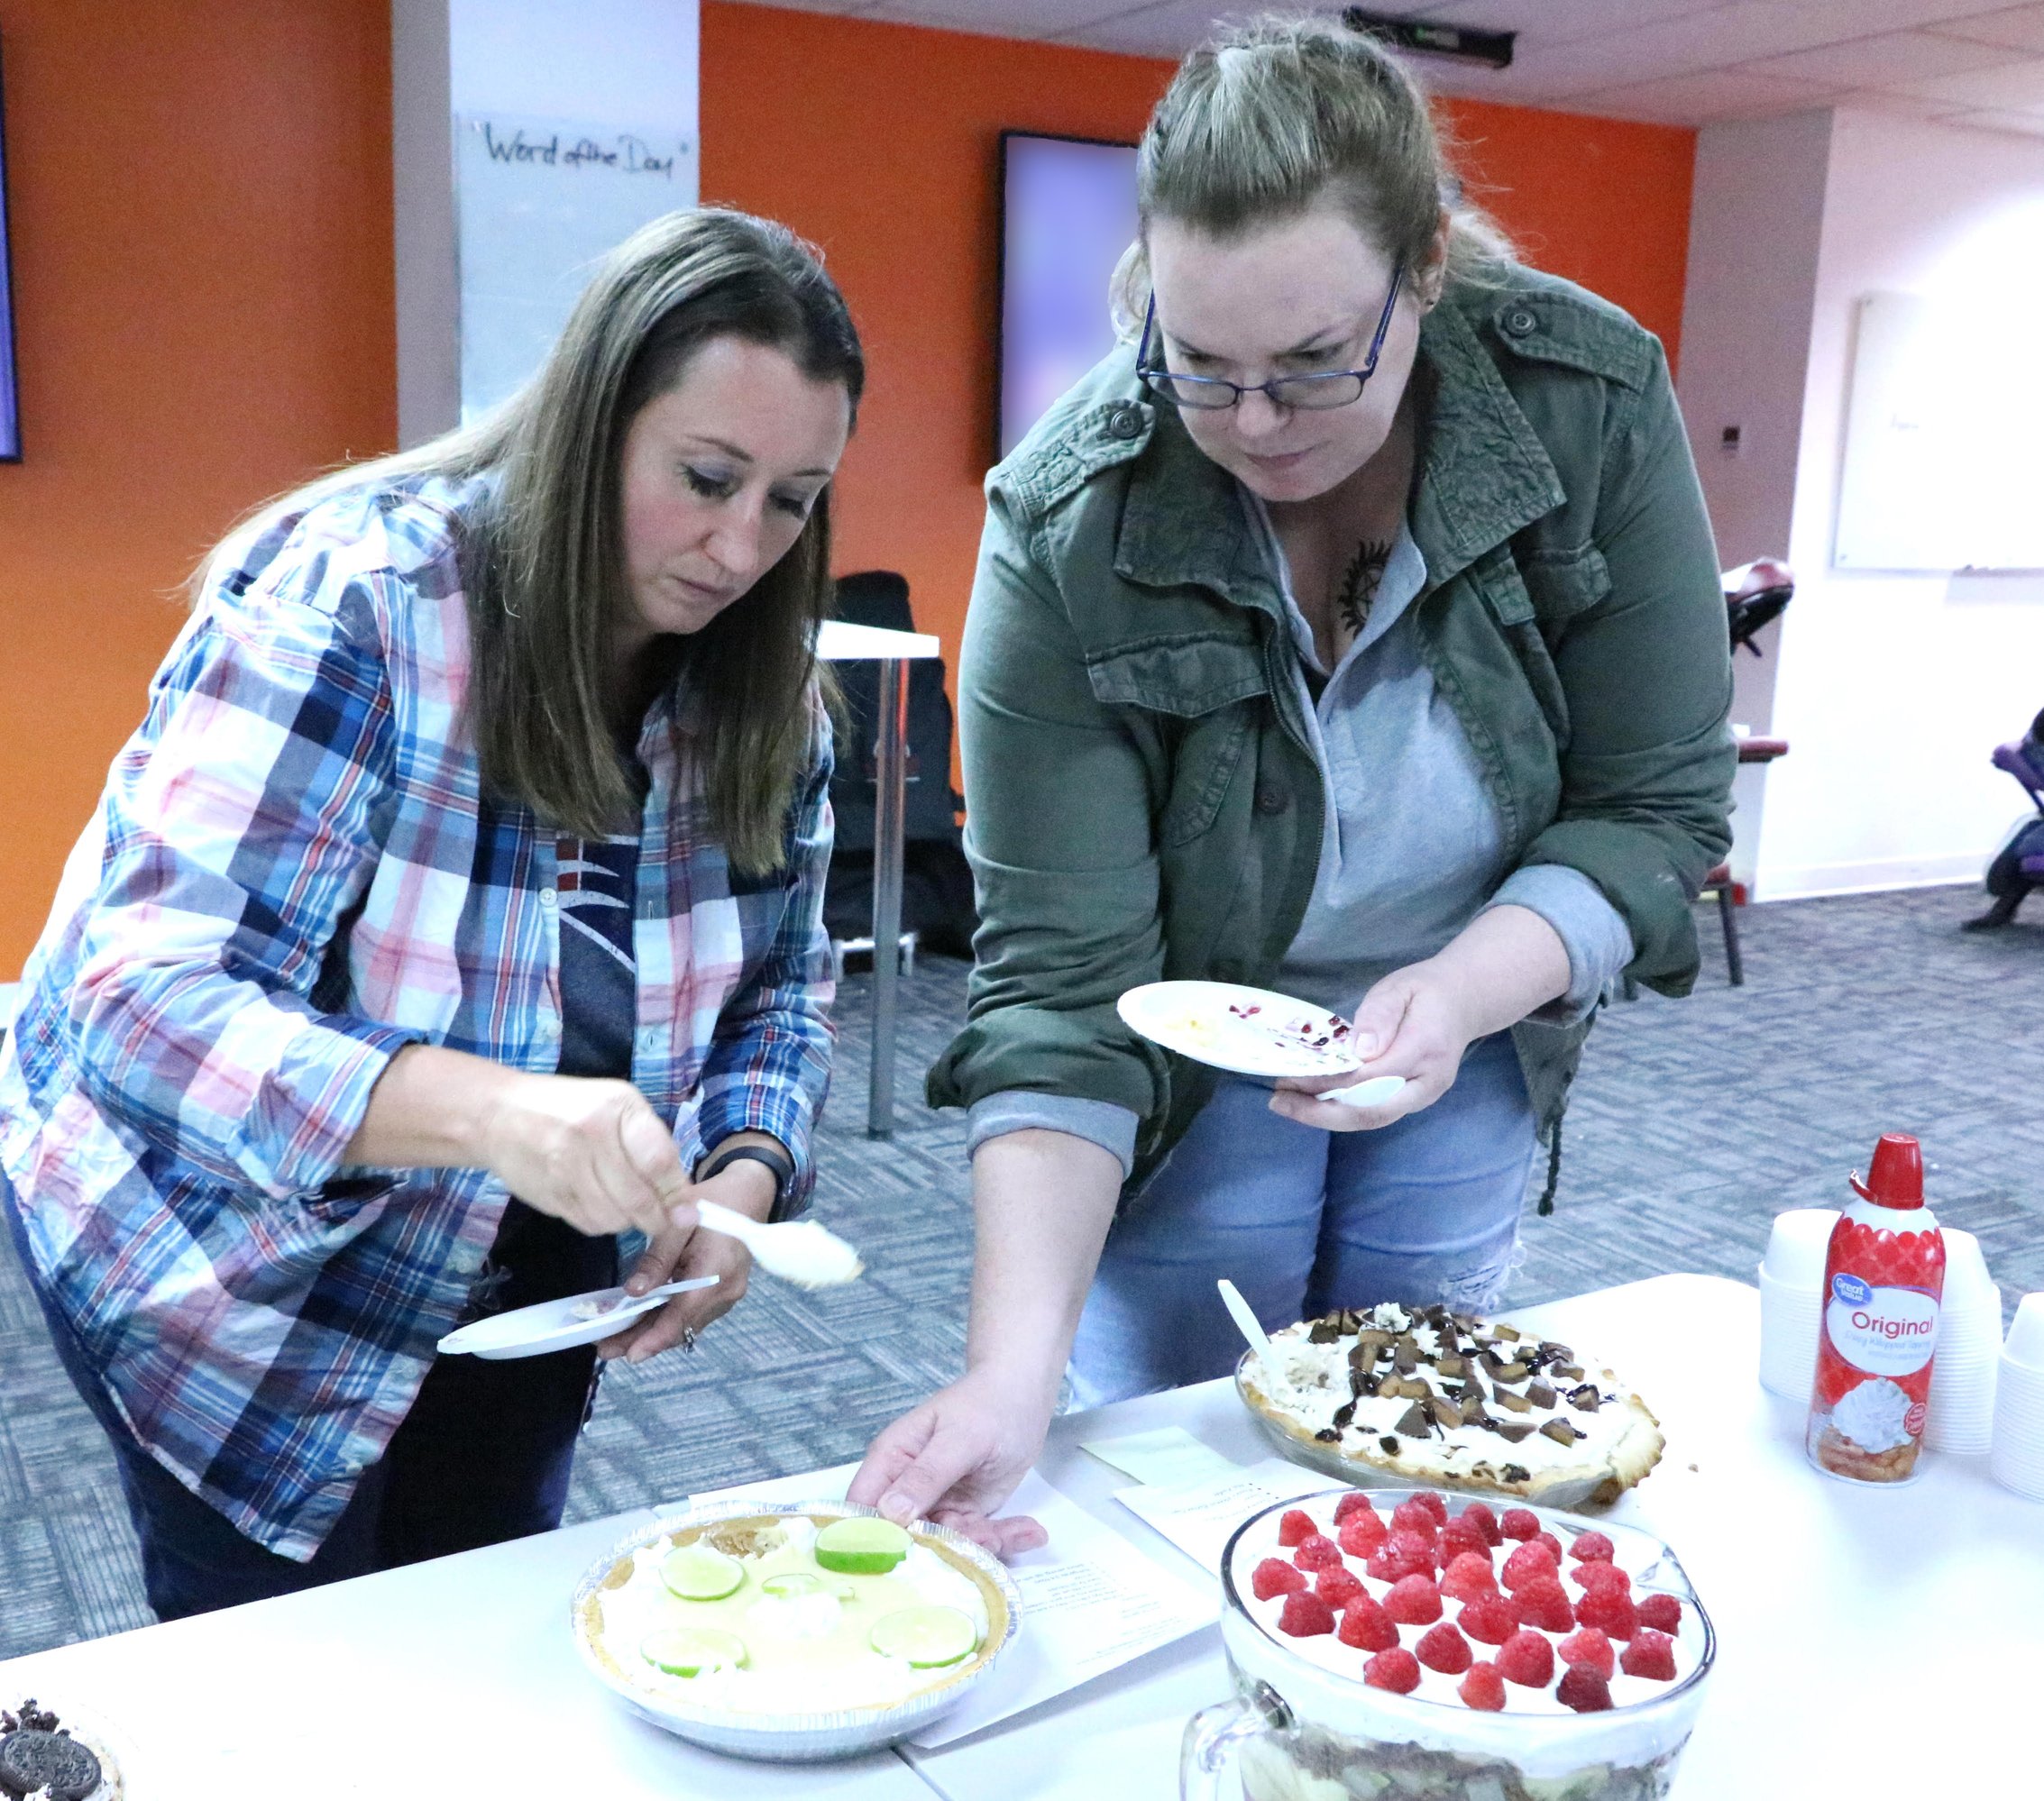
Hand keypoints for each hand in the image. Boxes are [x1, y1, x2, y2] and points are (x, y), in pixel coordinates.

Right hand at [478, 1071, 688, 1235]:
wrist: (499, 1114)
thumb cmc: (571, 1107)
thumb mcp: (618, 1107)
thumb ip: (653, 1146)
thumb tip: (684, 1199)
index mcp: (617, 1108)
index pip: (658, 1161)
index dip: (678, 1194)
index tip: (690, 1213)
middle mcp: (591, 1136)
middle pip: (638, 1198)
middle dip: (657, 1218)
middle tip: (662, 1221)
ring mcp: (565, 1168)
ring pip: (614, 1219)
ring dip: (628, 1222)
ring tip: (628, 1207)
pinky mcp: (548, 1195)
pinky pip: (588, 1224)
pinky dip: (602, 1223)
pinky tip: (600, 1205)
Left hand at [594, 1154, 775, 1362]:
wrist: (748, 1196)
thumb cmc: (713, 1203)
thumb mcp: (679, 1222)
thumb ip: (657, 1258)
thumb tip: (633, 1292)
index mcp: (716, 1272)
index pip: (682, 1314)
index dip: (655, 1337)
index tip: (630, 1354)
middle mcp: (726, 1292)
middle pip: (681, 1325)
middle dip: (644, 1340)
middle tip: (607, 1349)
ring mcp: (728, 1296)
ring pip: (687, 1323)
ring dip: (654, 1332)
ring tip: (617, 1338)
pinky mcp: (724, 1295)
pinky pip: (694, 1314)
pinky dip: (668, 1319)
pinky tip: (644, 1321)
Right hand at [847, 1367, 1052, 1557]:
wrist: (1023, 1394)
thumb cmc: (986, 1404)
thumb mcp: (959, 1438)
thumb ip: (926, 1475)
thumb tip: (889, 1514)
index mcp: (892, 1460)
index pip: (864, 1508)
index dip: (874, 1539)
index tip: (905, 1560)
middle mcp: (907, 1488)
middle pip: (907, 1538)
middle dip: (944, 1549)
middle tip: (985, 1542)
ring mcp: (938, 1504)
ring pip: (947, 1544)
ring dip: (983, 1545)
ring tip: (1020, 1532)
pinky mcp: (967, 1513)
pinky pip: (978, 1538)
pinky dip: (1005, 1539)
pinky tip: (1034, 1531)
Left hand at [1269, 957, 1477, 1132]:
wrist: (1463, 1002)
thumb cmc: (1426, 991)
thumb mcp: (1400, 988)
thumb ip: (1380, 1015)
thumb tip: (1359, 1051)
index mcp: (1425, 1048)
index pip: (1371, 1076)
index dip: (1329, 1082)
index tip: (1292, 1077)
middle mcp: (1428, 1082)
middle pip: (1372, 1111)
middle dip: (1321, 1113)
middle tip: (1279, 1102)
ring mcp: (1424, 1096)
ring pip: (1372, 1118)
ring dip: (1327, 1116)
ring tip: (1287, 1104)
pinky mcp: (1415, 1100)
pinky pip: (1375, 1113)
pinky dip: (1341, 1112)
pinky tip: (1312, 1102)